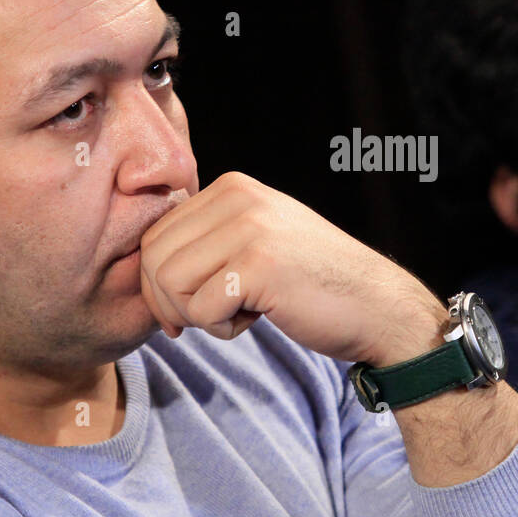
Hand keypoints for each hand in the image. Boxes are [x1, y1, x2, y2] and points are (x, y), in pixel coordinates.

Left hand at [137, 171, 447, 366]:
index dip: (158, 282)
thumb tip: (140, 266)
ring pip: (169, 283)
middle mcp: (238, 197)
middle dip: (169, 302)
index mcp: (232, 187)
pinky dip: (222, 329)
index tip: (185, 310)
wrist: (377, 305)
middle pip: (153, 257)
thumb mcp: (257, 241)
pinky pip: (200, 309)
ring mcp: (250, 228)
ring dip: (195, 315)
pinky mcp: (260, 265)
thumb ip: (209, 239)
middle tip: (207, 320)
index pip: (156, 233)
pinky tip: (258, 319)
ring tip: (238, 314)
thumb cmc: (312, 283)